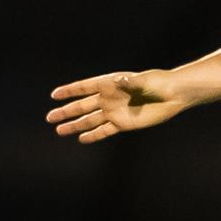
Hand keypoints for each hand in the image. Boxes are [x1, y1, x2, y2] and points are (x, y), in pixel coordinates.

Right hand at [47, 69, 188, 142]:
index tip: (54, 95)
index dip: (69, 91)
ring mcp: (114, 112)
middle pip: (82, 106)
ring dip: (75, 125)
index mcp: (109, 84)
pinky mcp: (123, 123)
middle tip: (49, 117)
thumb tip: (119, 81)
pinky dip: (93, 135)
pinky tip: (81, 139)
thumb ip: (129, 82)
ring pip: (89, 120)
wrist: (171, 95)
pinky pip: (104, 131)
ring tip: (59, 130)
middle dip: (66, 112)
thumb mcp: (142, 81)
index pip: (84, 87)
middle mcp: (108, 98)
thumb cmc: (157, 82)